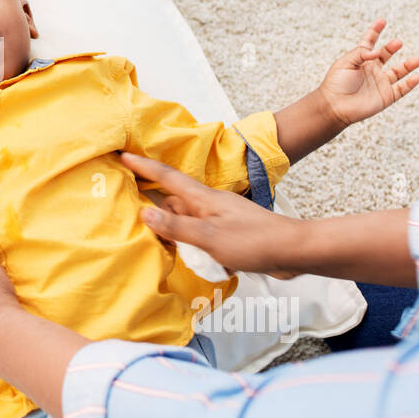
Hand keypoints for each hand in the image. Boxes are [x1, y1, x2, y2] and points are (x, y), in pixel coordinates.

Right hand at [121, 152, 305, 278]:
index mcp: (203, 199)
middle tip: (136, 217)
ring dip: (178, 234)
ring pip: (189, 222)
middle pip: (175, 203)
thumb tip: (145, 212)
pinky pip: (204, 237)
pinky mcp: (231, 235)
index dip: (144, 167)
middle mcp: (211, 205)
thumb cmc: (254, 241)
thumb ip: (177, 226)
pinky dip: (197, 247)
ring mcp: (222, 219)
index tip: (124, 155)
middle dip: (157, 210)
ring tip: (167, 248)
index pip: (167, 178)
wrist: (294, 251)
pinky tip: (199, 262)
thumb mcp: (209, 236)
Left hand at [318, 19, 418, 126]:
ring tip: (417, 60)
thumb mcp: (345, 63)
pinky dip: (410, 84)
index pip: (369, 43)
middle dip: (392, 47)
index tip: (382, 21)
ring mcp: (380, 83)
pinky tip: (416, 77)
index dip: (375, 32)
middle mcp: (372, 70)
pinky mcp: (386, 96)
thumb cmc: (335, 84)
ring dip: (408, 65)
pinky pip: (401, 89)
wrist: (335, 107)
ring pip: (398, 72)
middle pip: (386, 55)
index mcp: (360, 60)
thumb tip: (377, 52)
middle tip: (397, 42)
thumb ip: (360, 54)